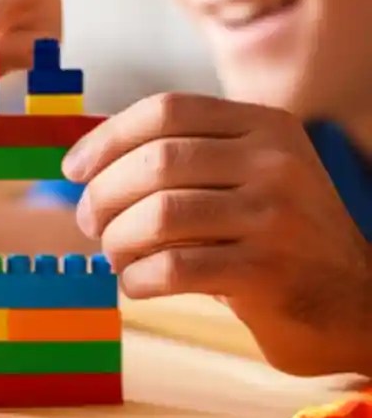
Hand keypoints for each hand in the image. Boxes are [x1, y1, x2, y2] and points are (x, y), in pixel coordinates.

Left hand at [64, 92, 371, 375]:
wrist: (355, 306)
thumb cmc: (275, 241)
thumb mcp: (248, 178)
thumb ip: (185, 160)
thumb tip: (86, 163)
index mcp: (266, 126)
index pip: (166, 111)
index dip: (107, 138)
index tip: (73, 170)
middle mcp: (275, 163)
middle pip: (155, 162)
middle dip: (104, 195)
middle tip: (89, 223)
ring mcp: (276, 216)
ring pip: (158, 215)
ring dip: (117, 240)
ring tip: (114, 256)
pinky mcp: (267, 271)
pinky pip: (172, 267)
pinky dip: (137, 278)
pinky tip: (135, 284)